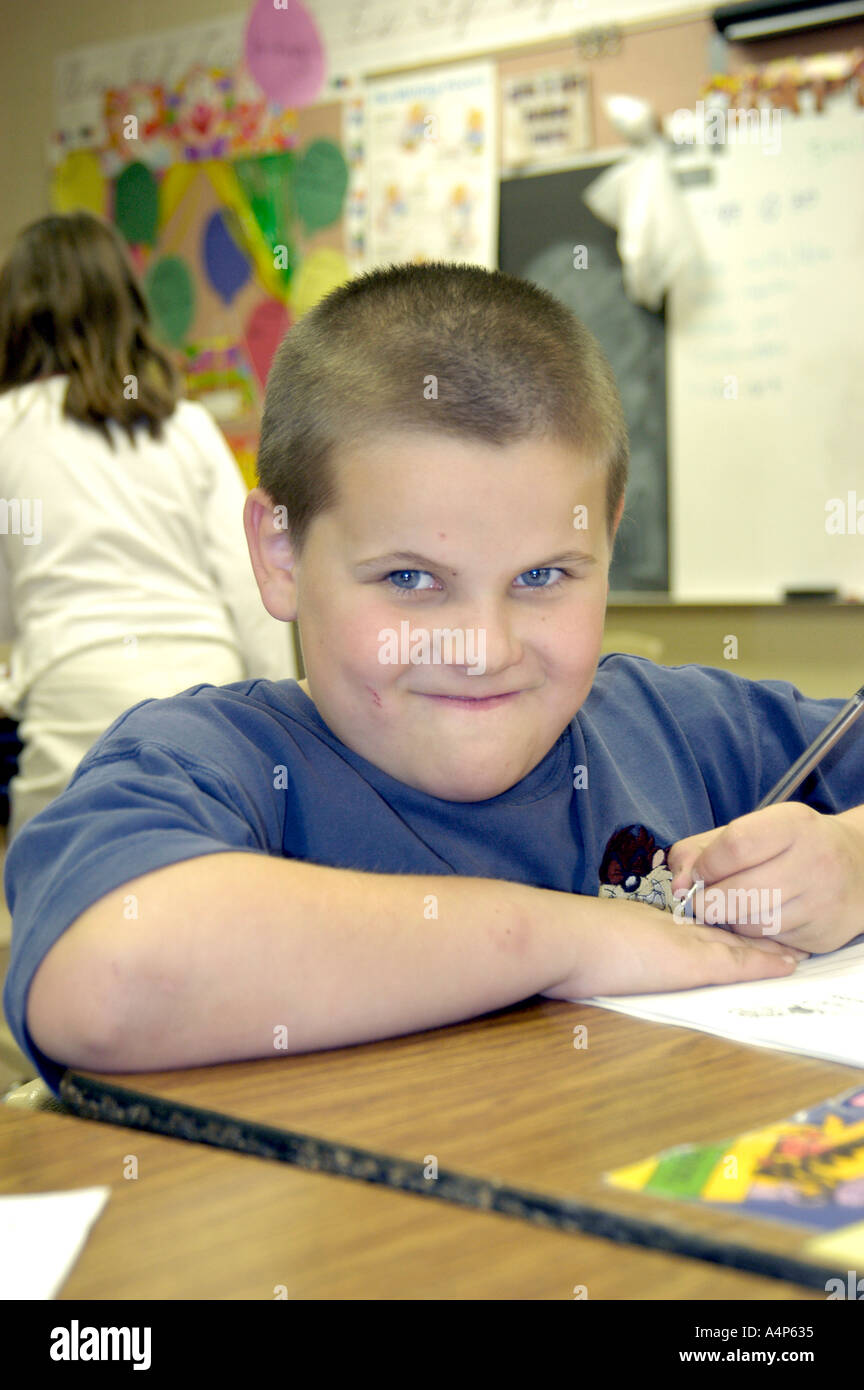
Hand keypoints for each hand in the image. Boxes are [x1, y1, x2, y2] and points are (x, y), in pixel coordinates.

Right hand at [540, 894, 807, 999]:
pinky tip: (788, 965)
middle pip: (716, 930)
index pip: (686, 928)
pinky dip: (764, 963)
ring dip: (764, 946)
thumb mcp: (582, 941)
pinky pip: (738, 962)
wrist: (558, 938)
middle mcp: (666, 927)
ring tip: (792, 951)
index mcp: (640, 924)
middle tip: (775, 934)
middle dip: (746, 933)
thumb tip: (587, 961)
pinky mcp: (691, 962)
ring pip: (733, 942)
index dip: (712, 928)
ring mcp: (680, 942)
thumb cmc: (558, 943)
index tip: (730, 930)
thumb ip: (596, 948)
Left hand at [667, 802, 863, 953]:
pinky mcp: (822, 934)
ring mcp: (822, 901)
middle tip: (700, 900)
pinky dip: (751, 933)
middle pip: (740, 891)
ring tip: (728, 906)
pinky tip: (755, 917)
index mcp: (794, 825)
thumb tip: (677, 884)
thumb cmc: (791, 846)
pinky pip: (768, 940)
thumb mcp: (754, 831)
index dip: (706, 864)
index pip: (736, 845)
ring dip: (728, 919)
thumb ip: (704, 849)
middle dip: (707, 900)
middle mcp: (815, 861)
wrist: (858, 868)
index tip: (697, 873)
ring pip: (751, 922)